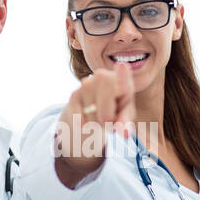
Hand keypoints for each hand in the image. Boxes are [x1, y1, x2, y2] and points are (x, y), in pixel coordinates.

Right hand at [54, 65, 135, 187]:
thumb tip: (125, 133)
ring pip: (93, 119)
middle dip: (107, 122)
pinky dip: (84, 124)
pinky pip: (80, 119)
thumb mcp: (124, 115)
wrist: (93, 108)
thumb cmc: (116, 109)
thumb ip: (125, 122)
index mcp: (122, 80)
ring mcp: (87, 83)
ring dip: (96, 123)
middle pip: (106, 114)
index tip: (121, 66)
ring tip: (99, 114)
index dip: (122, 74)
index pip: (123, 78)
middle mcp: (103, 76)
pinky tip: (87, 116)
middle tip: (110, 118)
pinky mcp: (74, 94)